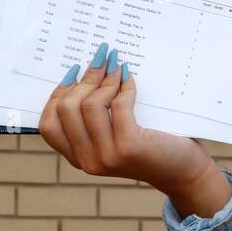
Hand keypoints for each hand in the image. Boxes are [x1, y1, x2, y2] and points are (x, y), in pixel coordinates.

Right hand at [38, 41, 228, 217]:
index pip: (48, 124)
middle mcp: (87, 160)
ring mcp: (106, 155)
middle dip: (84, 78)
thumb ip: (95, 120)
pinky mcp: (128, 146)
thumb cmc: (150, 148)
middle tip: (101, 58)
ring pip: (89, 105)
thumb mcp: (114, 138)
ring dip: (104, 79)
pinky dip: (124, 88)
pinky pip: (118, 106)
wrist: (183, 171)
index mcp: (77, 158)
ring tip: (116, 65)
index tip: (73, 71)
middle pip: (66, 110)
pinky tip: (131, 79)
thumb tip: (85, 73)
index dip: (58, 93)